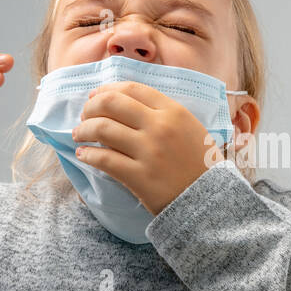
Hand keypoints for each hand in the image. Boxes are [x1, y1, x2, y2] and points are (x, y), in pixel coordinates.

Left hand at [71, 80, 225, 215]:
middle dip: (91, 107)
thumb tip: (126, 106)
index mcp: (174, 111)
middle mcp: (160, 126)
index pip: (132, 88)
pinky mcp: (139, 176)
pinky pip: (103, 159)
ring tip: (78, 134)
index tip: (95, 96)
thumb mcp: (191, 128)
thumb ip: (164, 114)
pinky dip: (87, 154)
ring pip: (103, 129)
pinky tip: (83, 154)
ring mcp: (148, 151)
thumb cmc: (201, 165)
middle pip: (112, 103)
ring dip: (84, 129)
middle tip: (84, 115)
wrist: (212, 201)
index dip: (107, 89)